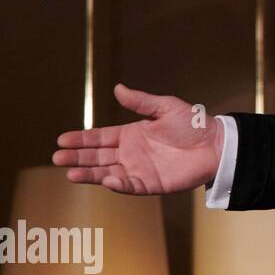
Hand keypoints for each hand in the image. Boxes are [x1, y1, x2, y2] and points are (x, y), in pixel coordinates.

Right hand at [52, 83, 223, 194]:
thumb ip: (141, 102)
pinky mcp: (152, 184)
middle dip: (77, 158)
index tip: (62, 140)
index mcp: (131, 135)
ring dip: (90, 174)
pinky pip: (131, 186)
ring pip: (108, 174)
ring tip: (70, 174)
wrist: (217, 144)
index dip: (81, 139)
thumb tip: (118, 88)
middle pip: (98, 157)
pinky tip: (107, 180)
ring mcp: (139, 170)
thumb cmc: (194, 124)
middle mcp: (131, 154)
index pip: (100, 138)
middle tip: (57, 158)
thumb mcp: (166, 107)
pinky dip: (119, 185)